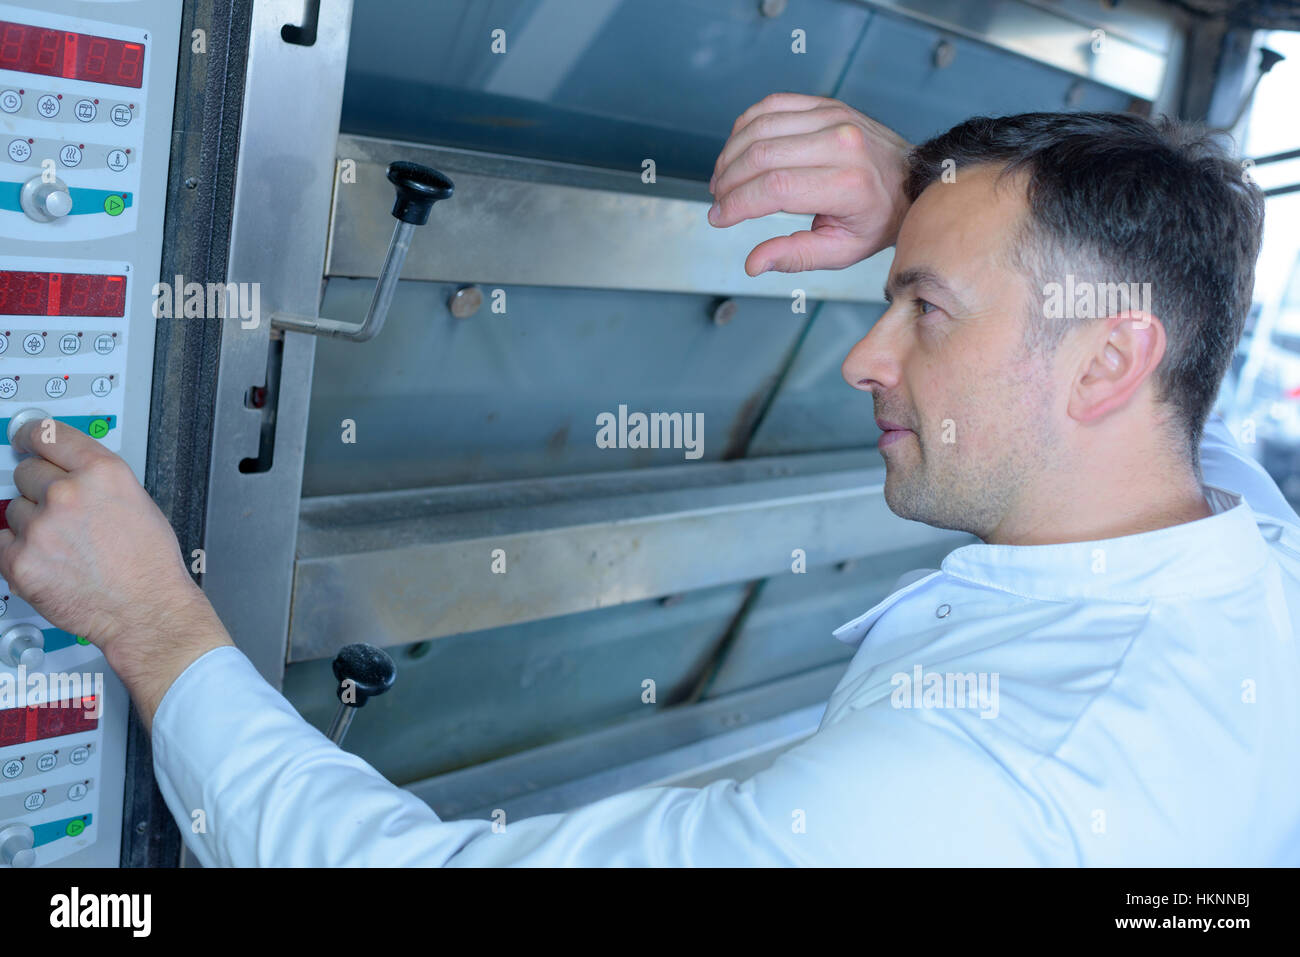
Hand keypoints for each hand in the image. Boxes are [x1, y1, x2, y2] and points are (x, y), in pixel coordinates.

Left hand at [0, 417, 204, 657]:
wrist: (146, 610)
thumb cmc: (149, 564)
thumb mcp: (138, 502)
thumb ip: (96, 480)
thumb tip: (66, 471)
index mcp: (103, 473)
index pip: (48, 434)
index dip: (31, 435)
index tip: (24, 437)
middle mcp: (69, 494)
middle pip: (26, 472)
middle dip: (39, 489)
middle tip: (60, 512)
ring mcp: (41, 528)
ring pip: (14, 508)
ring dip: (31, 523)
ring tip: (63, 544)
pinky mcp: (20, 561)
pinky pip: (1, 542)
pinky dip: (18, 550)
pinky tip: (47, 559)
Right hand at [708, 92, 911, 274]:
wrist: (910, 180)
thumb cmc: (877, 218)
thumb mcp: (842, 250)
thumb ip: (795, 257)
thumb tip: (753, 263)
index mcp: (848, 183)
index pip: (775, 187)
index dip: (737, 204)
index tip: (718, 218)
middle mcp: (841, 143)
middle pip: (761, 155)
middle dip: (728, 182)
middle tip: (718, 202)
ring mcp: (834, 117)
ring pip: (760, 127)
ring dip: (730, 154)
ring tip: (722, 180)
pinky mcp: (826, 104)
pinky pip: (772, 106)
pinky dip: (745, 127)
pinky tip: (738, 150)